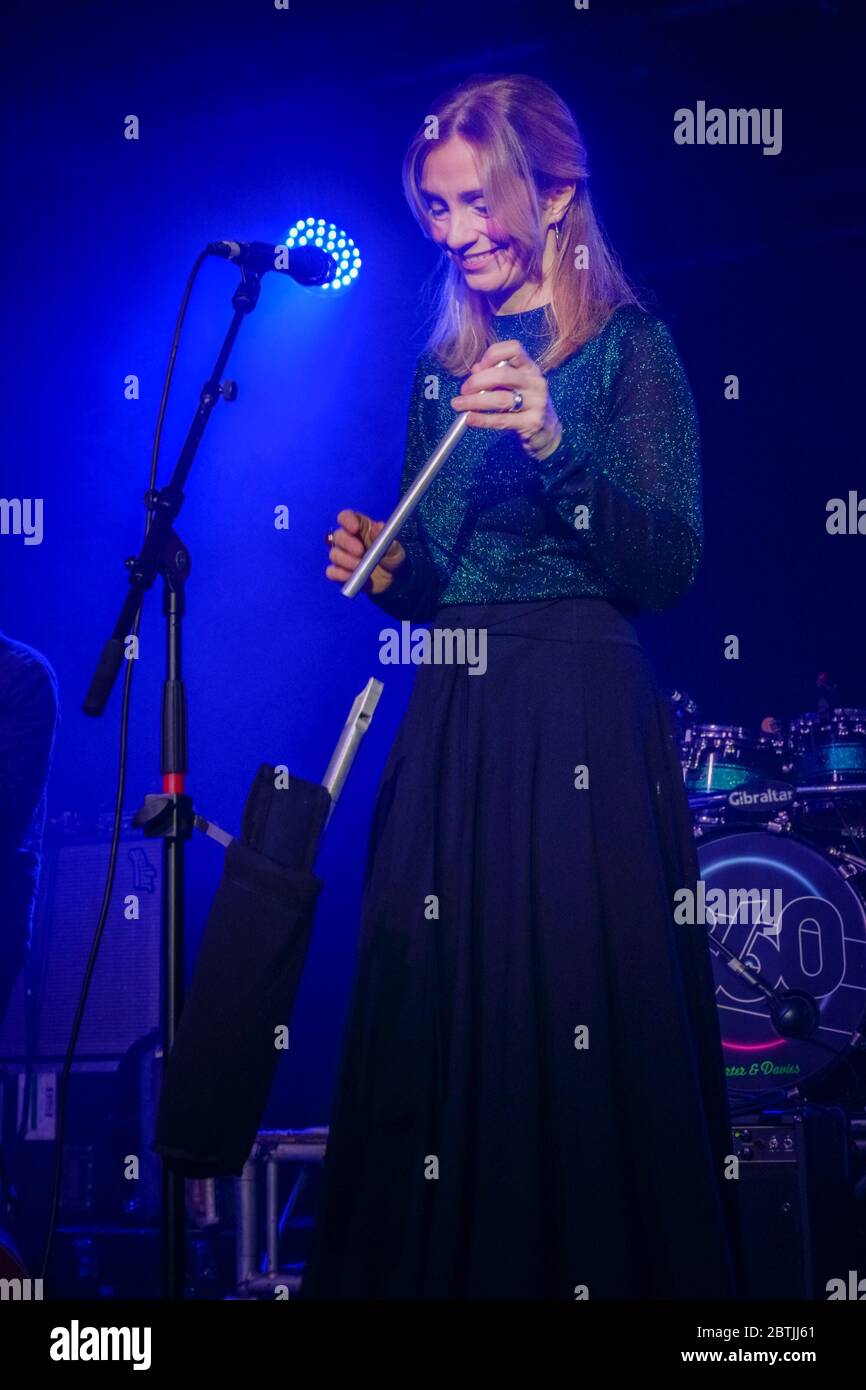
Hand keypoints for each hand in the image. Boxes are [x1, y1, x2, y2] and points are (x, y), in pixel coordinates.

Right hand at [325, 508, 405, 595]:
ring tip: (360, 566)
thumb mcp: (396, 548)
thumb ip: (386, 538)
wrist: (394, 582)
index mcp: (361, 528)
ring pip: (334, 554)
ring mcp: (343, 557)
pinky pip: (332, 572)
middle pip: (338, 536)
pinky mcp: (341, 573)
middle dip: (347, 543)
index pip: (346, 517)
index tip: (354, 528)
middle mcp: (349, 540)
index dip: (347, 520)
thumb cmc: (393, 558)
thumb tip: (377, 526)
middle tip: (360, 552)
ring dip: (345, 560)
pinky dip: (340, 574)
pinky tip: (351, 576)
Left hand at [450, 339, 562, 460]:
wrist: (546, 432)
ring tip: (458, 405)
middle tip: (464, 390)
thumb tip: (475, 368)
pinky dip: (483, 419)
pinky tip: (470, 419)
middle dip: (478, 381)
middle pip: (503, 374)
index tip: (478, 367)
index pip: (514, 349)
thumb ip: (494, 375)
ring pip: (501, 398)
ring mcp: (536, 403)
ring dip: (475, 401)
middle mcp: (535, 382)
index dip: (493, 354)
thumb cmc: (524, 405)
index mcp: (530, 368)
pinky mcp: (532, 422)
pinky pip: (502, 420)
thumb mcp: (512, 386)